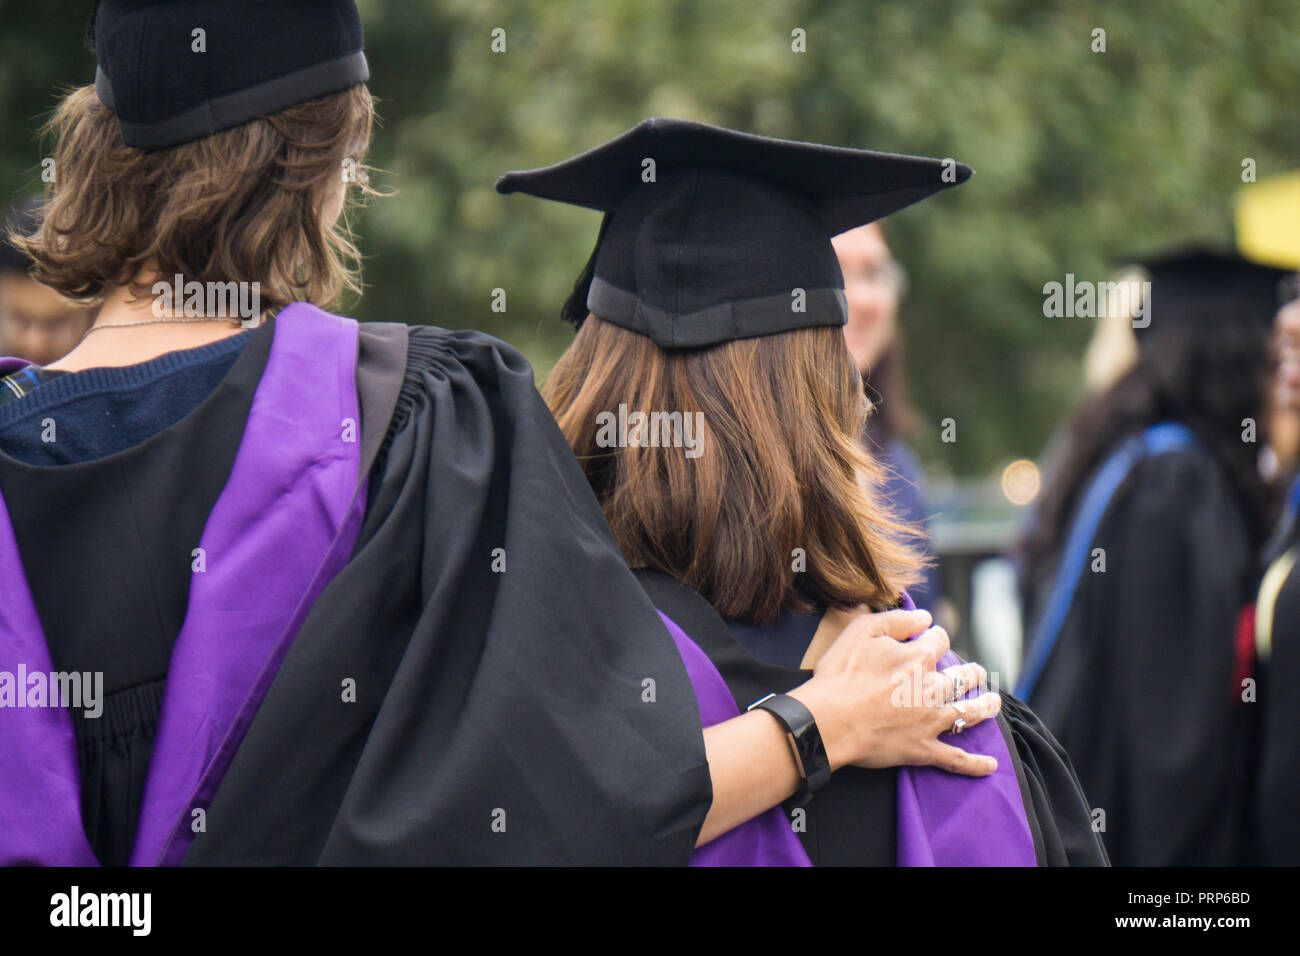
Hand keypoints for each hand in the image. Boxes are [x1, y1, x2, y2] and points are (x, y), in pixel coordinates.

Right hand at [787, 608, 1001, 776]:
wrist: (830, 720)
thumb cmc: (841, 674)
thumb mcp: (862, 631)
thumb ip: (897, 620)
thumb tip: (925, 618)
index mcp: (918, 658)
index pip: (938, 641)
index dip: (935, 636)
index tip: (932, 637)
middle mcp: (932, 688)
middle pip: (961, 677)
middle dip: (970, 672)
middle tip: (976, 672)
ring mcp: (930, 721)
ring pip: (968, 713)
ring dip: (984, 707)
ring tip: (994, 702)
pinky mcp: (923, 749)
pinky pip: (955, 759)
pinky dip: (974, 764)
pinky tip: (991, 765)